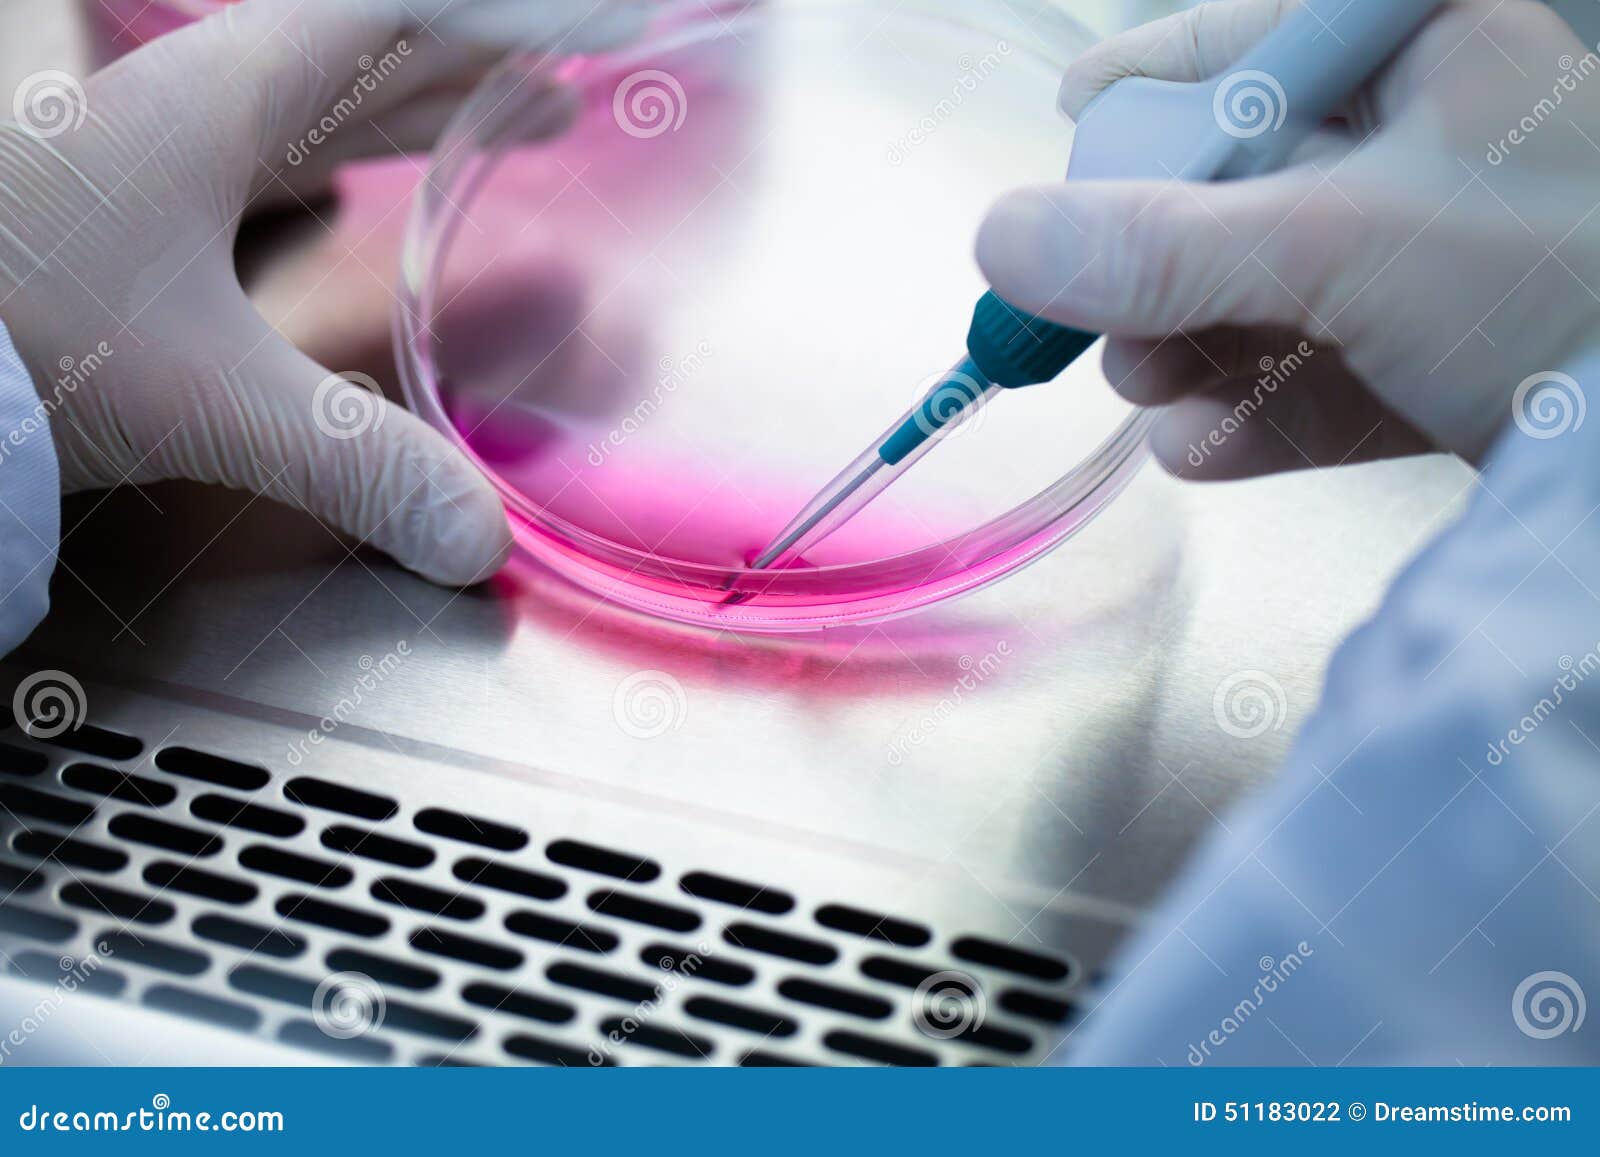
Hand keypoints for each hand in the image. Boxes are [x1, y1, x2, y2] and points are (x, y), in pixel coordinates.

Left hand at [0, 0, 642, 583]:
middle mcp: (191, 105)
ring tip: (498, 129)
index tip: (604, 24)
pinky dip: (340, 166)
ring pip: (317, 104)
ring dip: (415, 115)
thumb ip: (354, 460)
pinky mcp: (130, 212)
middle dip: (476, 74)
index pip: (398, 15)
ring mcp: (153, 152)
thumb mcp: (205, 397)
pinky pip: (269, 157)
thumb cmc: (15, 334)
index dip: (511, 15)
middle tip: (564, 98)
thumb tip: (475, 540)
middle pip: (368, 54)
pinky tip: (352, 201)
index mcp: (222, 97)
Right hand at [977, 0, 1599, 479]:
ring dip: (1190, 356)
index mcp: (1415, 54)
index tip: (1064, 133)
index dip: (1140, 94)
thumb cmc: (1558, 285)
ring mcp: (1428, 257)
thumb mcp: (1337, 246)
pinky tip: (1204, 447)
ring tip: (1155, 399)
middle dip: (1155, 273)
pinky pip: (1312, 371)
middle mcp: (1421, 144)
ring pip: (1261, 293)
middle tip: (1104, 327)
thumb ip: (1160, 247)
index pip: (1236, 49)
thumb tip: (1001, 239)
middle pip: (1228, 193)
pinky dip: (1252, 413)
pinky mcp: (1435, 358)